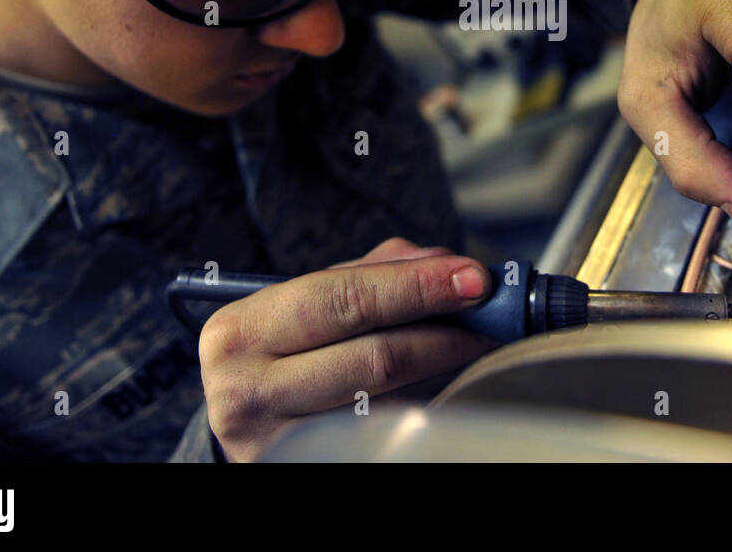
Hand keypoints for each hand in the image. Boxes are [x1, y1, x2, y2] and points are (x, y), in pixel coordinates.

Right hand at [198, 237, 496, 460]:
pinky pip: (386, 434)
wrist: (239, 421)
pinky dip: (424, 403)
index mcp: (241, 332)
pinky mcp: (302, 467)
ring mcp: (274, 443)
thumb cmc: (279, 352)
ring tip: (475, 346)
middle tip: (492, 316)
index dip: (416, 286)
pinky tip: (443, 384)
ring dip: (444, 371)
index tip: (474, 278)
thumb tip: (443, 263)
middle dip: (445, 332)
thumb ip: (369, 273)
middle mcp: (246, 392)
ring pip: (390, 403)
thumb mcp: (303, 303)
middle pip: (375, 358)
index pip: (343, 300)